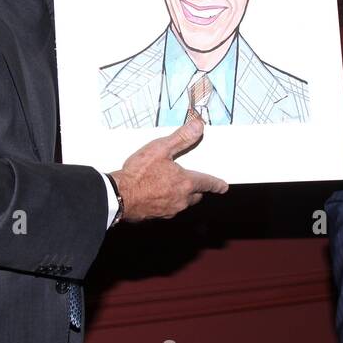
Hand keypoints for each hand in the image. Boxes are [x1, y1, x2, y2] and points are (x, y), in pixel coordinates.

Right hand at [109, 112, 227, 221]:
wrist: (119, 195)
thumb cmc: (138, 173)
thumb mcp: (160, 149)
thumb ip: (181, 138)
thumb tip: (198, 127)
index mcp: (185, 183)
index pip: (207, 183)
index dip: (216, 184)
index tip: (223, 187)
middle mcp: (181, 199)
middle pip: (196, 195)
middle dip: (197, 189)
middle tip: (193, 182)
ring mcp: (170, 209)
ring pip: (183, 202)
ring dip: (181, 195)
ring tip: (170, 185)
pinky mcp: (158, 215)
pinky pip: (169, 208)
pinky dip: (168, 201)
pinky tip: (157, 194)